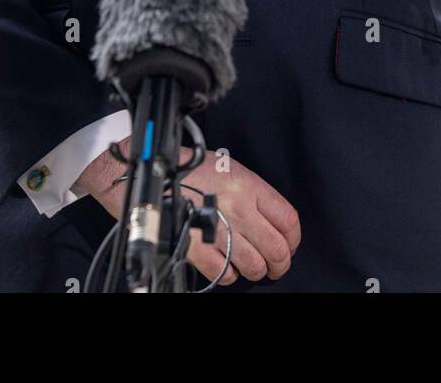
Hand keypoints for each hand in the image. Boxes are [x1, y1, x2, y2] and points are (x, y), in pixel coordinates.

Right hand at [81, 137, 299, 285]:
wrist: (148, 173)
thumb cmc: (186, 168)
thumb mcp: (227, 166)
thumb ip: (252, 191)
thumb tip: (272, 217)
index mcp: (247, 184)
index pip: (288, 220)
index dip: (293, 239)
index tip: (289, 245)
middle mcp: (237, 207)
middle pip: (276, 248)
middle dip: (280, 263)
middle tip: (275, 265)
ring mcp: (218, 229)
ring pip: (254, 265)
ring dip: (255, 270)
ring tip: (250, 266)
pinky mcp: (197, 247)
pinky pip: (225, 273)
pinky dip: (229, 274)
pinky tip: (224, 264)